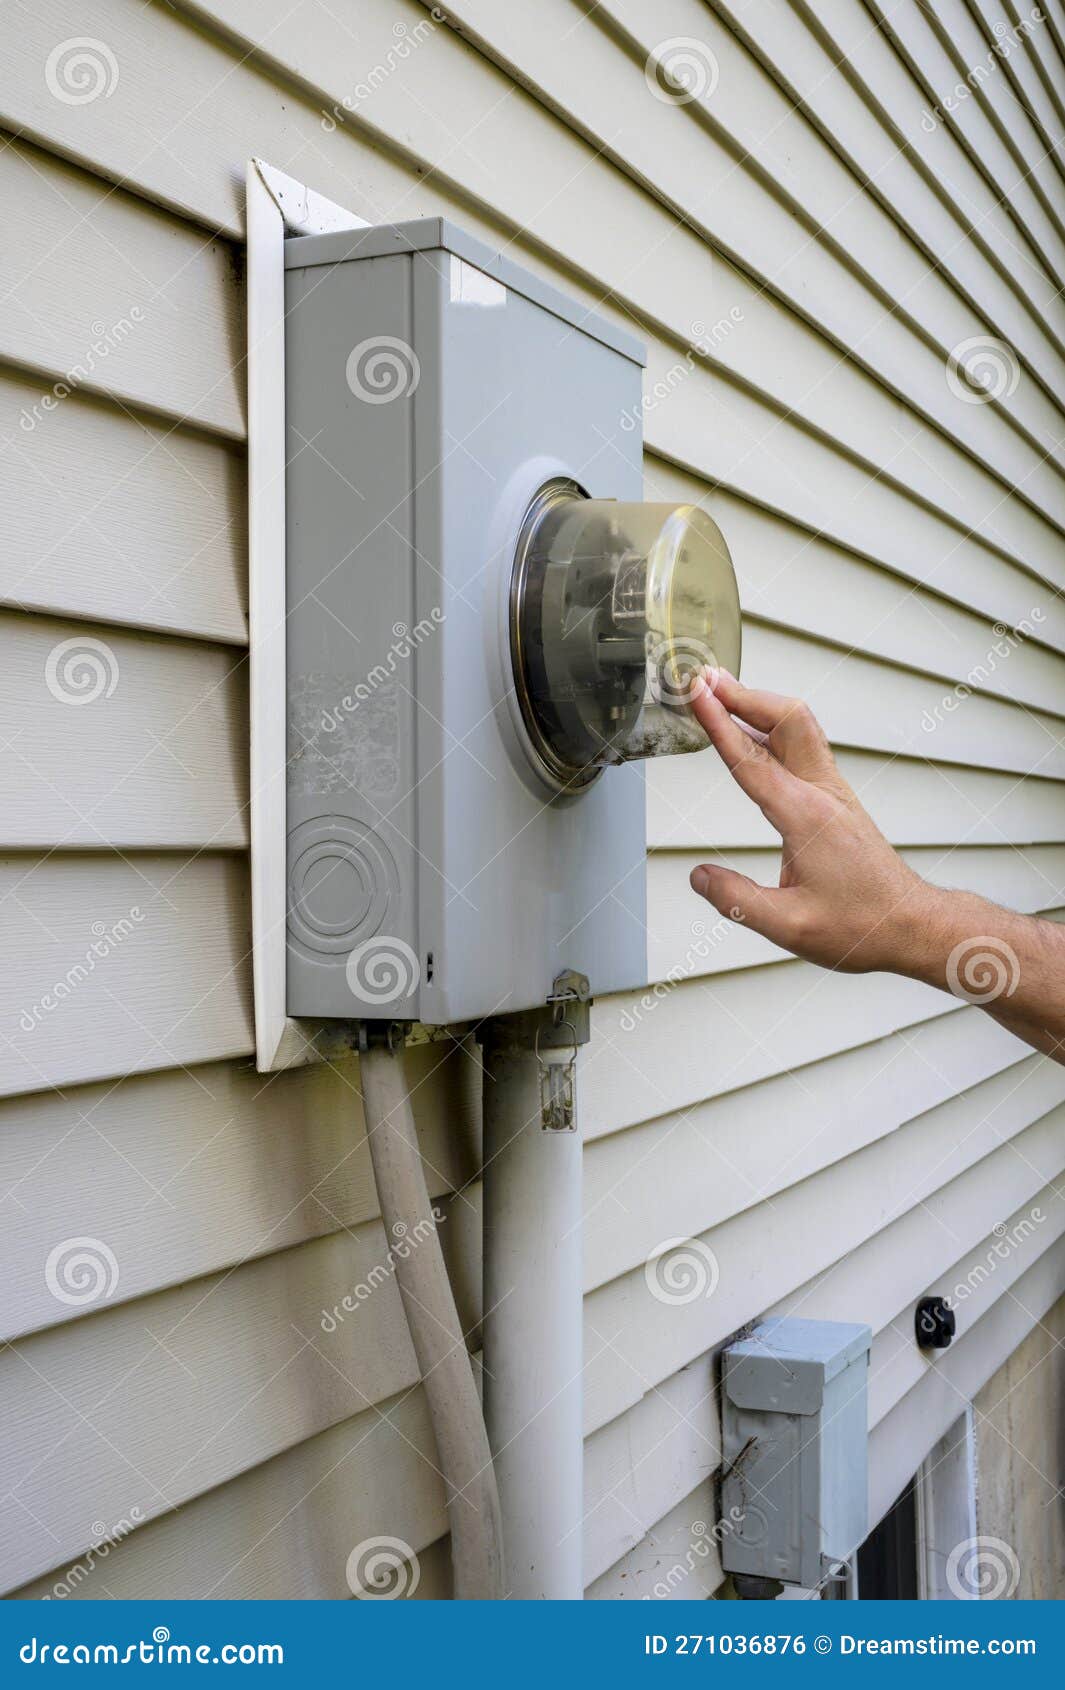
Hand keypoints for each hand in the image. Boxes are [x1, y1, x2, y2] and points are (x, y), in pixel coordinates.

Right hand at [687, 670, 930, 973]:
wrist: (910, 924)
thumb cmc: (860, 927)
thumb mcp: (790, 927)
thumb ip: (738, 900)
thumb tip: (699, 877)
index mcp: (806, 818)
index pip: (752, 759)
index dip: (719, 722)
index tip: (697, 692)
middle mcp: (823, 794)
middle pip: (786, 719)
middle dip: (744, 694)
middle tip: (705, 680)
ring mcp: (833, 792)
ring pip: (799, 726)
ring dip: (761, 705)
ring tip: (724, 692)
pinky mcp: (836, 799)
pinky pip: (804, 746)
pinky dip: (774, 727)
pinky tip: (756, 732)